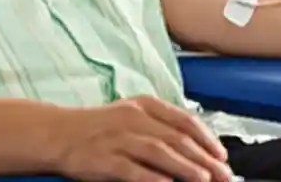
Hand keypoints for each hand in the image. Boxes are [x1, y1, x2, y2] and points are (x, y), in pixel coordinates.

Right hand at [50, 96, 232, 181]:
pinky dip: (152, 178)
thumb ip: (160, 126)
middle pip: (177, 138)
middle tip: (223, 174)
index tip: (222, 155)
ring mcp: (118, 138)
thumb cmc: (98, 128)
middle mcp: (134, 119)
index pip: (185, 120)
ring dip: (185, 167)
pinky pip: (132, 170)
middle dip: (204, 158)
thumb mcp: (132, 115)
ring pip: (159, 152)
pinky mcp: (103, 159)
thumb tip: (195, 146)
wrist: (57, 134)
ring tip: (204, 179)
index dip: (207, 138)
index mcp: (145, 106)